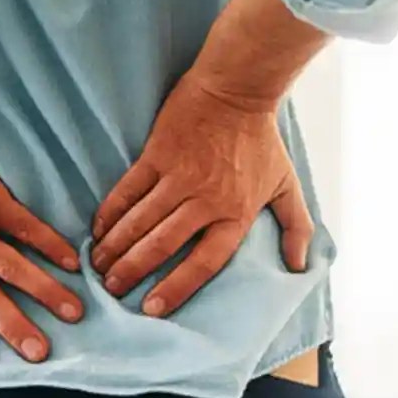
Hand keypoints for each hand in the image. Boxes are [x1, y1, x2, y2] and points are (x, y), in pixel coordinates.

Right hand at [89, 72, 313, 316]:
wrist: (237, 89)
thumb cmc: (262, 141)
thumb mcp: (286, 185)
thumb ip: (296, 227)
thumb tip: (299, 266)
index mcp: (236, 214)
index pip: (204, 262)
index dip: (176, 287)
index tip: (152, 308)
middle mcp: (206, 200)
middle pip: (163, 245)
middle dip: (133, 270)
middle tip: (111, 289)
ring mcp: (179, 177)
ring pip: (140, 221)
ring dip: (116, 247)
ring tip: (98, 266)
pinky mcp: (157, 155)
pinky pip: (128, 190)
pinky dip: (110, 212)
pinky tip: (98, 230)